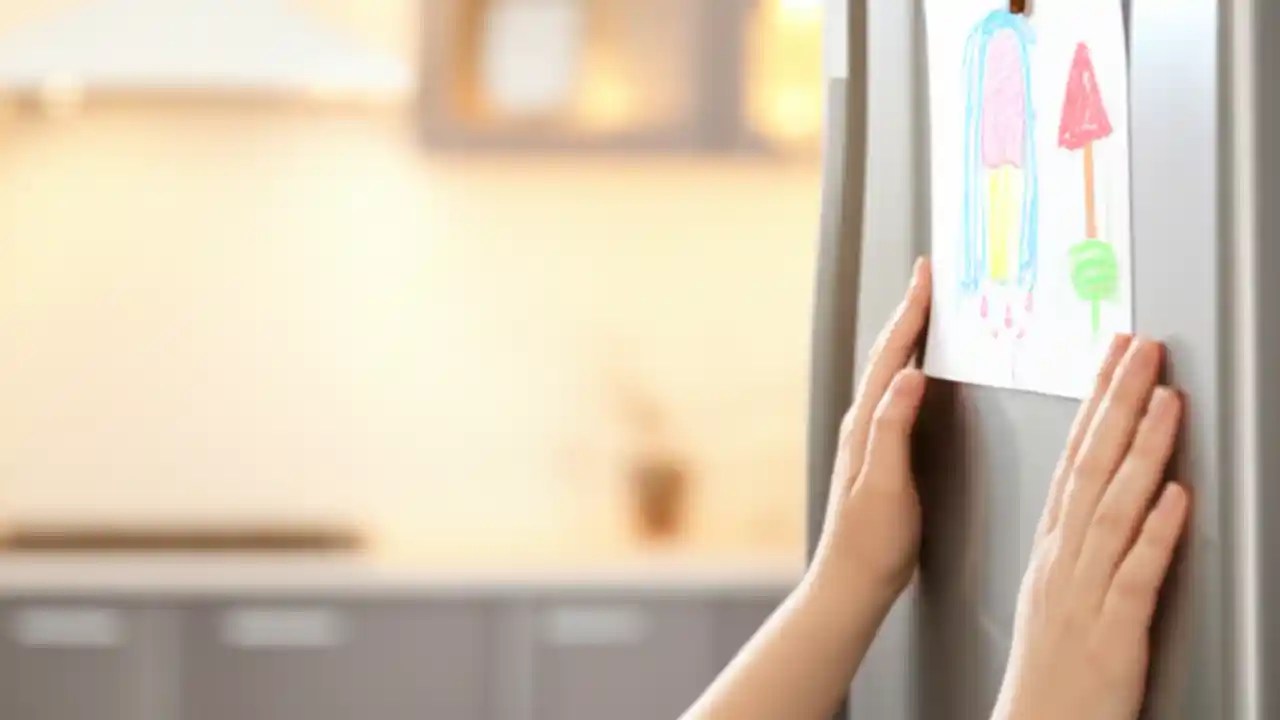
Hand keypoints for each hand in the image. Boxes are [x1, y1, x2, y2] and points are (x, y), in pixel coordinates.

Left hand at [807, 257, 930, 607]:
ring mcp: (869, 436)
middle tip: (929, 276)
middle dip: (910, 312)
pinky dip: (909, 367)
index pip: (892, 356)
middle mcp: (863, 423)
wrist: (852, 580)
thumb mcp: (887, 484)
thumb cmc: (871, 540)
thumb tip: (909, 376)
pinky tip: (919, 370)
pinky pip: (895, 393)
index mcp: (867, 424)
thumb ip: (895, 429)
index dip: (911, 313)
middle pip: (888, 354)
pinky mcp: (879, 451)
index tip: (926, 276)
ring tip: (926, 308)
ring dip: (908, 336)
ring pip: (890, 370)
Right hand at [994, 337, 1189, 719]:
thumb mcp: (1059, 593)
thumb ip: (1084, 543)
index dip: (1097, 406)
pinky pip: (1136, 574)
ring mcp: (1085, 590)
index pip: (1075, 460)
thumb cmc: (1051, 668)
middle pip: (1092, 467)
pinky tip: (1175, 497)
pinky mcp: (1113, 629)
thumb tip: (1113, 496)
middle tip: (1140, 352)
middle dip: (1118, 404)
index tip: (1115, 361)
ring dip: (1143, 450)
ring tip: (1167, 401)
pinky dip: (1156, 533)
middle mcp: (1065, 559)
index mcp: (1054, 548)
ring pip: (1114, 508)